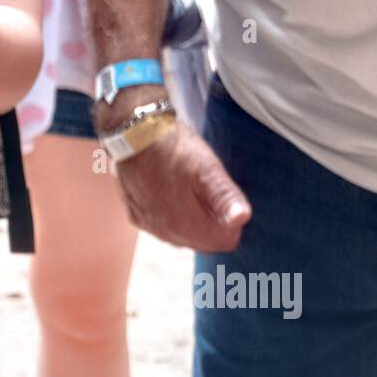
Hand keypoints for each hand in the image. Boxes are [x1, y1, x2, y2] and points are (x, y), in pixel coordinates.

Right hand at [112, 118, 251, 252]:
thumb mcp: (208, 168)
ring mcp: (150, 227)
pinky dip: (170, 214)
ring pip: (183, 236)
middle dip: (212, 222)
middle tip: (208, 189)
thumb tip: (242, 219)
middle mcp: (167, 234)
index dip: (231, 221)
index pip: (225, 241)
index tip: (226, 198)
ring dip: (191, 219)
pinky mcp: (137, 218)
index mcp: (188, 226)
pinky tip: (168, 190)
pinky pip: (163, 227)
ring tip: (188, 187)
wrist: (133, 135)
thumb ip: (225, 197)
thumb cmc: (175, 150)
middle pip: (204, 241)